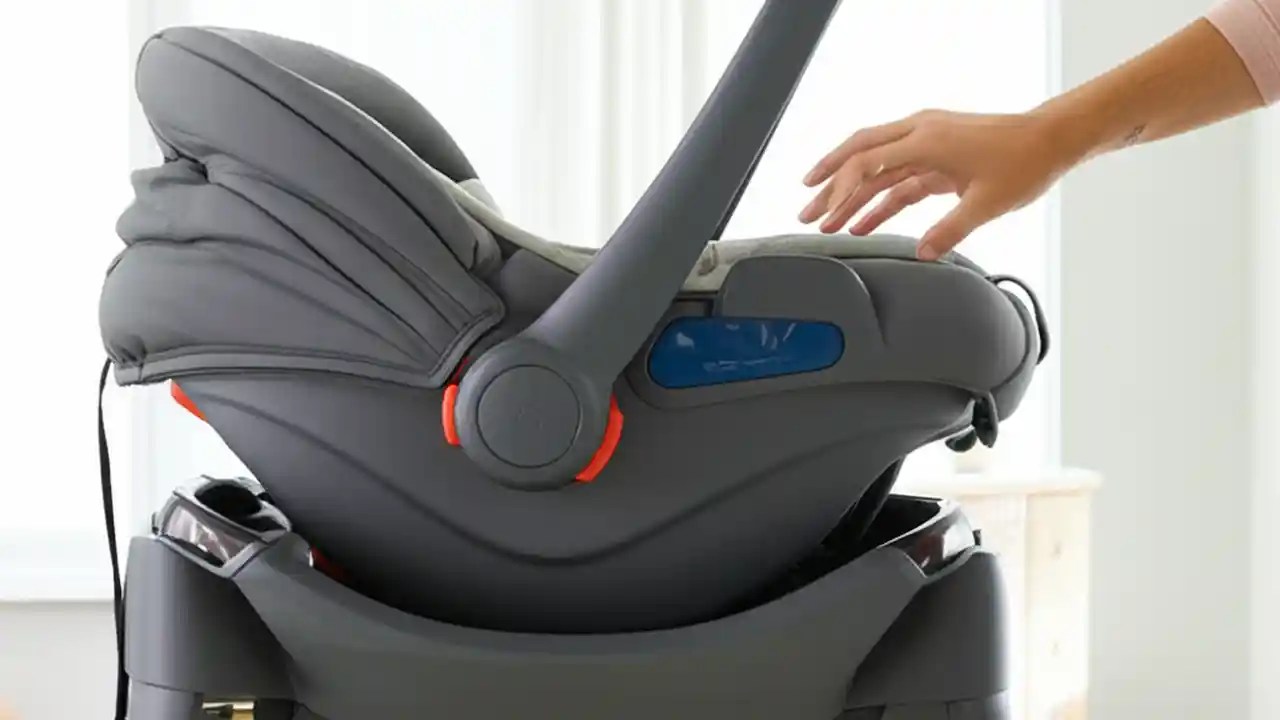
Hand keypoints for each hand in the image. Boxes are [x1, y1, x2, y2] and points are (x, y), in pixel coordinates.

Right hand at [798, 109, 1080, 259]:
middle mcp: (920, 134)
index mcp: (926, 140)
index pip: (867, 161)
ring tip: (826, 223)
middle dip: (829, 184)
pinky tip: (863, 224)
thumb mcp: (986, 203)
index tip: (823, 213)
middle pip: (859, 156)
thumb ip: (949, 230)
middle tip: (805, 210)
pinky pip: (898, 178)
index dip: (840, 188)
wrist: (1053, 139)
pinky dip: (880, 200)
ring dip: (851, 195)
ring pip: (876, 169)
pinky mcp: (936, 156)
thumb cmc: (1024, 162)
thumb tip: (921, 254)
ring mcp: (927, 143)